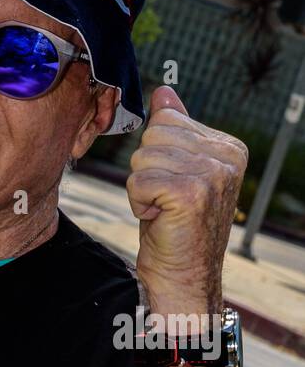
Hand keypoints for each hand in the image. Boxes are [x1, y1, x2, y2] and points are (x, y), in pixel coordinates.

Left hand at [127, 86, 247, 316]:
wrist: (182, 274)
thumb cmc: (175, 224)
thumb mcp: (176, 169)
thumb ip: (175, 130)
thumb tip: (164, 92)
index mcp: (229, 147)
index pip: (167, 120)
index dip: (157, 154)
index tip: (173, 183)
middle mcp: (228, 158)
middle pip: (154, 135)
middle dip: (147, 169)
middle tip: (165, 200)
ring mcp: (213, 175)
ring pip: (143, 157)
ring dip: (141, 186)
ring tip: (163, 209)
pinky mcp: (192, 193)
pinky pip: (138, 179)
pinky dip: (138, 201)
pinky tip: (158, 218)